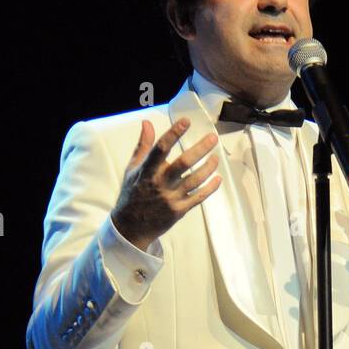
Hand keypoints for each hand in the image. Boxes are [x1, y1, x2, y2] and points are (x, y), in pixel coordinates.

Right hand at [111, 118, 220, 248]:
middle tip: (213, 137)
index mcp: (147, 170)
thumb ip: (143, 146)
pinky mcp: (179, 211)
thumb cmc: (132, 193)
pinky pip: (198, 197)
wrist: (131, 227)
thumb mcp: (133, 168)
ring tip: (216, 157)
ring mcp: (171, 198)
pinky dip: (210, 188)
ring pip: (195, 180)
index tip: (186, 121)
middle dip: (200, 149)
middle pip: (184, 163)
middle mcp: (160, 183)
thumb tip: (147, 122)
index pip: (161, 148)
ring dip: (208, 167)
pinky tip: (217, 178)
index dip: (174, 133)